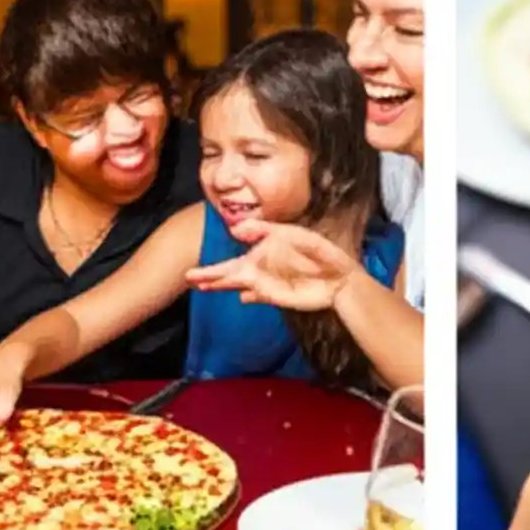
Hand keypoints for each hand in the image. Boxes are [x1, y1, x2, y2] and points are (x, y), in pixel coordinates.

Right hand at [184, 219, 360, 310]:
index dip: (216, 265)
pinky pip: (257, 297)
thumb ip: (266, 231)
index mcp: (263, 250)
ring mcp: (267, 283)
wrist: (341, 279)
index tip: (201, 270)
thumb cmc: (322, 253)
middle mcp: (260, 266)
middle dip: (209, 275)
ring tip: (201, 287)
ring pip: (238, 285)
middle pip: (230, 272)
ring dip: (221, 286)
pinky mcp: (277, 296)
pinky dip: (249, 297)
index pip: (235, 257)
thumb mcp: (297, 236)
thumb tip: (235, 230)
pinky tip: (240, 298)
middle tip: (188, 277)